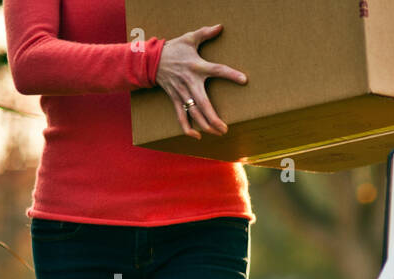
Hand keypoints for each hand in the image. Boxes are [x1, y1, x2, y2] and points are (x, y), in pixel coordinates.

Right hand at [154, 24, 247, 139]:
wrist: (149, 59)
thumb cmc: (174, 49)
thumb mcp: (188, 38)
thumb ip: (205, 33)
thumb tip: (220, 27)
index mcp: (197, 67)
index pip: (217, 70)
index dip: (230, 74)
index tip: (244, 80)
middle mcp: (190, 82)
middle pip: (204, 103)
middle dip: (214, 118)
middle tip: (225, 129)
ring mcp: (181, 92)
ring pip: (193, 113)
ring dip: (205, 125)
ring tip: (218, 133)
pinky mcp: (174, 99)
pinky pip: (180, 116)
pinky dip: (186, 128)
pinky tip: (196, 137)